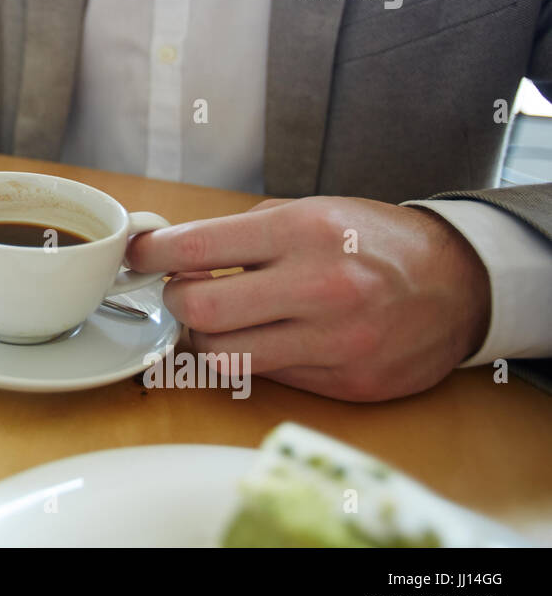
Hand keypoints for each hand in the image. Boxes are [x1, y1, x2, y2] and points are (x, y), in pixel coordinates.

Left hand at [125, 196, 491, 401]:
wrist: (458, 284)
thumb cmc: (371, 241)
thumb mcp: (309, 212)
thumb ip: (240, 234)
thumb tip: (168, 250)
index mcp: (303, 232)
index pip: (195, 249)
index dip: (150, 254)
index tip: (136, 255)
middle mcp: (318, 288)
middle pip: (200, 313)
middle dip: (177, 302)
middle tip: (184, 290)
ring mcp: (334, 342)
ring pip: (223, 357)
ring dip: (206, 339)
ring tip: (221, 317)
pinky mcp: (345, 383)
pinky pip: (266, 377)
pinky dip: (252, 358)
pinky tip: (265, 336)